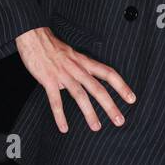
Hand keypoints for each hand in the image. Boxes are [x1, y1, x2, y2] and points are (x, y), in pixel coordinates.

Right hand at [15, 27, 135, 132]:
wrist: (33, 36)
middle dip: (110, 105)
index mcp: (84, 62)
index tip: (132, 99)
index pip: (108, 73)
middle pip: (98, 88)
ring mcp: (63, 74)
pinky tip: (64, 128)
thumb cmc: (52, 46)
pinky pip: (55, 101)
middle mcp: (77, 68)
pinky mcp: (48, 80)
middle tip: (120, 121)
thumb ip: (80, 70)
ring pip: (80, 96)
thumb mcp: (72, 55)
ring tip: (96, 127)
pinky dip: (60, 116)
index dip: (121, 86)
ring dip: (89, 113)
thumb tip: (82, 86)